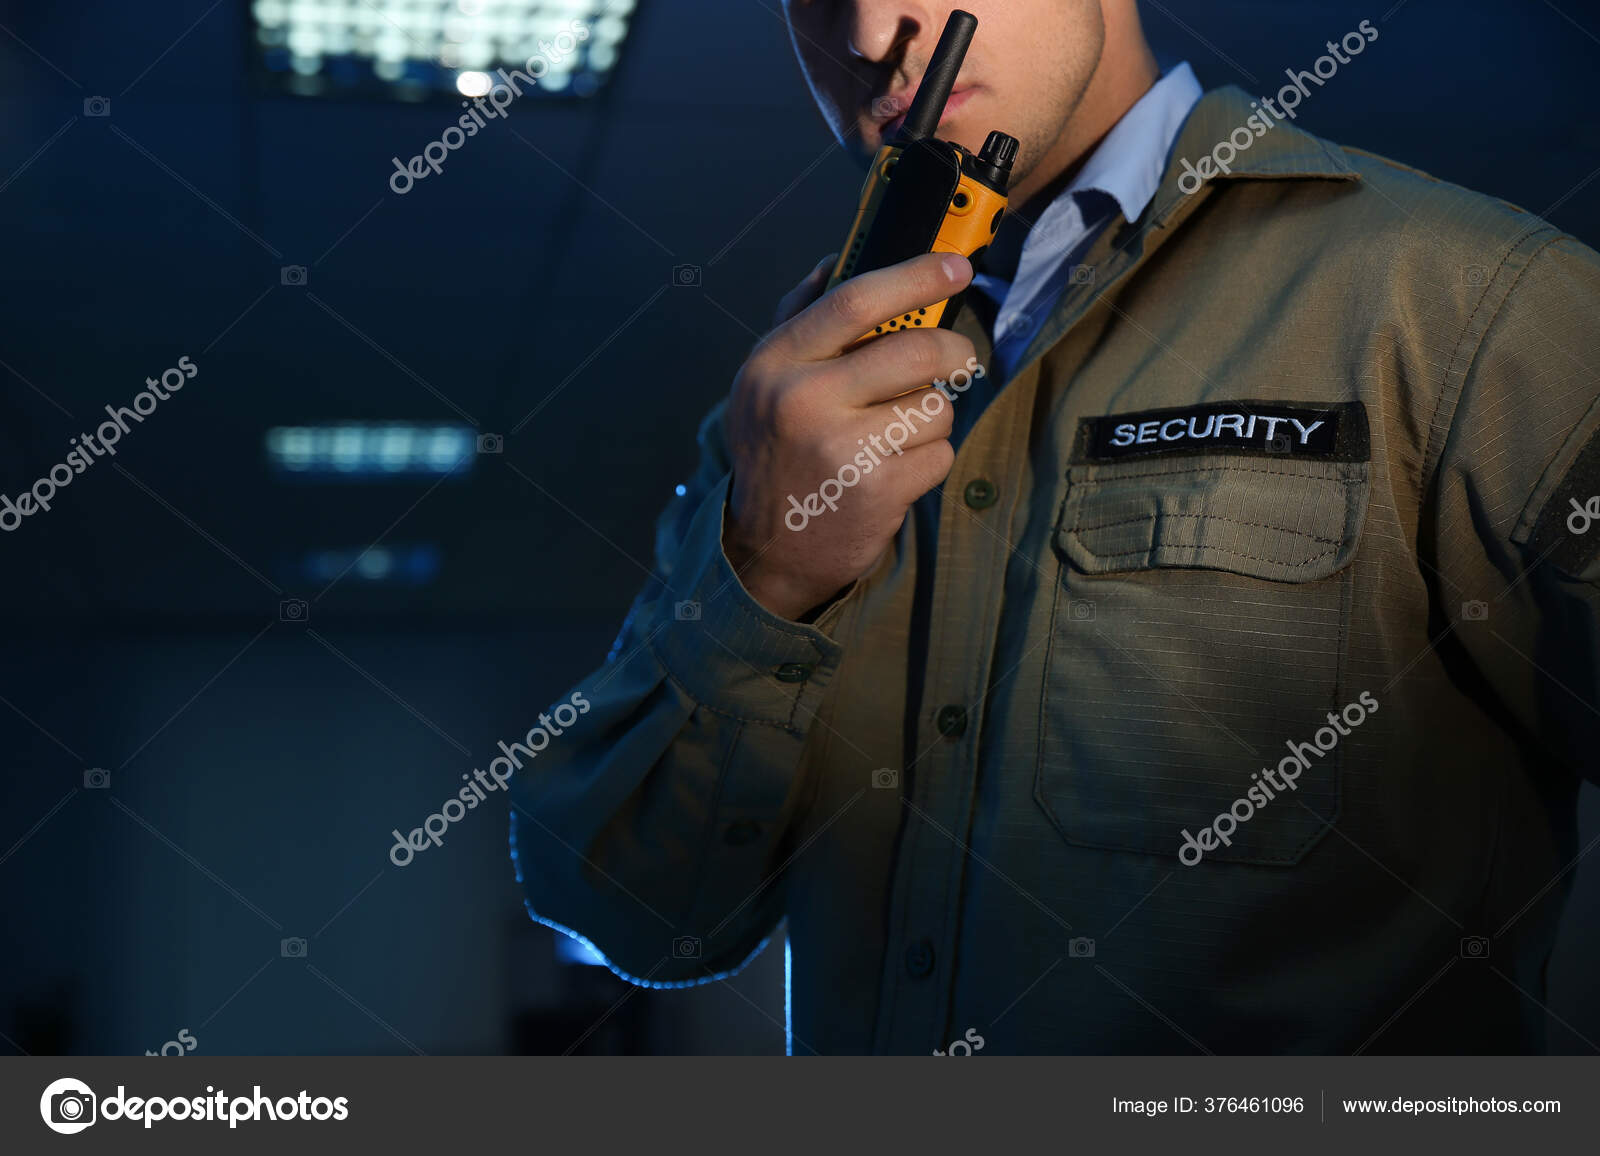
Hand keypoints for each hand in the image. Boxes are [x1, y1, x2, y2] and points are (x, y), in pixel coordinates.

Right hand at [723, 251, 976, 620]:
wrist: (768, 550)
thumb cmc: (776, 454)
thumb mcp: (764, 382)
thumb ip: (798, 319)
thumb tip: (833, 262)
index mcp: (776, 362)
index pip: (855, 301)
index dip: (916, 276)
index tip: (956, 267)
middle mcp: (803, 401)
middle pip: (916, 350)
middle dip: (953, 351)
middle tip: (958, 359)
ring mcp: (842, 448)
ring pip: (935, 407)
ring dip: (932, 419)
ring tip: (897, 436)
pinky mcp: (877, 490)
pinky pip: (940, 455)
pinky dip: (929, 462)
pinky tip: (895, 472)